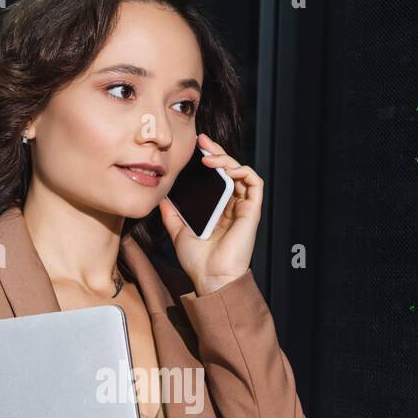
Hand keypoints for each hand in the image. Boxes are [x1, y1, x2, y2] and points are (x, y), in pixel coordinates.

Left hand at [157, 131, 262, 295]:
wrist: (210, 277)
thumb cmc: (198, 261)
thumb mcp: (178, 232)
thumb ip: (172, 214)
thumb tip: (162, 197)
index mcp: (217, 209)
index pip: (216, 177)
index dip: (209, 159)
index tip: (195, 147)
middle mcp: (232, 205)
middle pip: (228, 170)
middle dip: (216, 151)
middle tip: (202, 140)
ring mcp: (242, 207)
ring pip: (241, 172)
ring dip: (227, 160)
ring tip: (209, 158)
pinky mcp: (252, 210)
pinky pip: (254, 182)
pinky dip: (243, 170)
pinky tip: (227, 169)